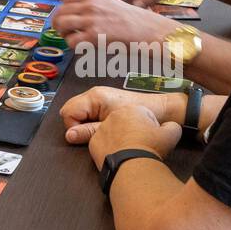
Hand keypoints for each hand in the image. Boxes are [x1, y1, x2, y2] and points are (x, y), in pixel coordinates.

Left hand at [51, 0, 176, 50]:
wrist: (149, 30)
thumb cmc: (134, 20)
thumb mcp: (112, 3)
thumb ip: (94, 6)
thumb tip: (77, 16)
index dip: (62, 10)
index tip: (64, 18)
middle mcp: (90, 4)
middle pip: (59, 12)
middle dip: (59, 24)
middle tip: (64, 32)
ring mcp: (91, 19)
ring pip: (61, 25)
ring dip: (63, 34)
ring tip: (72, 39)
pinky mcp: (93, 35)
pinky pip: (71, 41)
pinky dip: (73, 46)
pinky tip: (82, 47)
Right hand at [61, 85, 184, 145]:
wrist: (162, 111)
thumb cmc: (139, 116)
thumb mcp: (110, 127)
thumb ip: (88, 131)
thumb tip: (68, 136)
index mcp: (95, 96)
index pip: (68, 112)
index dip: (73, 127)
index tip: (88, 136)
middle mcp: (94, 93)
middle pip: (70, 110)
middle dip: (77, 124)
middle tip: (94, 134)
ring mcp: (99, 96)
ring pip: (78, 111)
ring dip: (84, 123)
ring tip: (100, 131)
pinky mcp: (104, 102)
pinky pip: (87, 111)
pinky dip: (90, 120)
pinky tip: (103, 127)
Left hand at [87, 105, 182, 170]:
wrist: (133, 165)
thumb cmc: (151, 148)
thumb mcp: (172, 134)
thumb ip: (172, 126)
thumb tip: (171, 126)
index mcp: (133, 109)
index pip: (143, 115)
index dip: (149, 127)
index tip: (151, 137)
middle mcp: (114, 115)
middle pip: (126, 122)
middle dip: (132, 131)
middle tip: (140, 144)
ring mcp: (102, 128)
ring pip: (112, 133)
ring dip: (120, 140)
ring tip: (130, 153)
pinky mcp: (94, 143)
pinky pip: (103, 144)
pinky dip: (110, 150)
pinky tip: (119, 157)